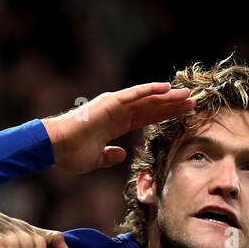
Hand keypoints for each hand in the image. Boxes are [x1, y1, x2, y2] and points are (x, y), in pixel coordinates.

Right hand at [41, 82, 194, 174]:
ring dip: (168, 96)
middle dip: (173, 105)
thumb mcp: (96, 159)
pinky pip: (135, 94)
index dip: (165, 116)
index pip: (147, 118)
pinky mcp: (111, 103)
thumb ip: (109, 156)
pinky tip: (167, 88)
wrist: (55, 147)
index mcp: (116, 124)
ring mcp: (115, 105)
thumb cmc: (70, 154)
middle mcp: (118, 112)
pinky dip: (151, 90)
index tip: (183, 115)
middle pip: (152, 107)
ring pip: (148, 98)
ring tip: (187, 94)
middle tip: (194, 102)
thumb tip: (122, 156)